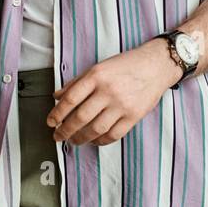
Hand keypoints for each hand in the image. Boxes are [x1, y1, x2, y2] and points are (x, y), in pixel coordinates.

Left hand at [47, 40, 181, 146]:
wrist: (156, 65)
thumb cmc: (125, 65)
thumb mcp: (99, 67)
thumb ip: (77, 82)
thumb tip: (56, 97)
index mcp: (96, 76)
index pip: (70, 99)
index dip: (57, 113)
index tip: (50, 123)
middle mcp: (108, 91)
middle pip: (81, 117)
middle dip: (65, 130)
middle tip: (58, 136)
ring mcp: (122, 105)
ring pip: (95, 129)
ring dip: (81, 138)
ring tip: (74, 140)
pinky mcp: (134, 116)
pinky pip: (113, 135)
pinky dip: (100, 141)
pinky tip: (93, 140)